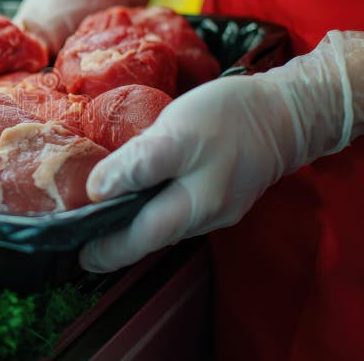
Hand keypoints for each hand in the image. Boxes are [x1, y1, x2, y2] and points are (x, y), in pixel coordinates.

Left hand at [80, 30, 363, 271]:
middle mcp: (204, 217)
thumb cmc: (229, 115)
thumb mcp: (177, 130)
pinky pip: (179, 214)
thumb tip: (97, 189)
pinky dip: (153, 214)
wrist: (286, 112)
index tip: (77, 251)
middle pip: (151, 239)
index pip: (139, 235)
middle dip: (115, 248)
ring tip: (97, 227)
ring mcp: (215, 212)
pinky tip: (134, 203)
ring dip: (132, 233)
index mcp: (193, 204)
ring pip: (165, 228)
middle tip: (80, 251)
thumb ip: (138, 161)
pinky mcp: (220, 200)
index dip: (106, 247)